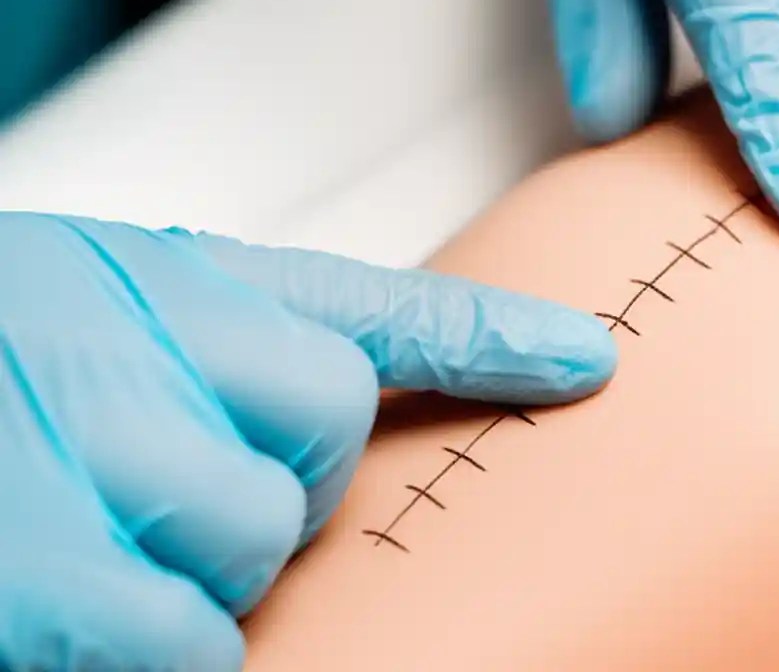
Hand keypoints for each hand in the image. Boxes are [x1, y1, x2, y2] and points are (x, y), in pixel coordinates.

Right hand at [0, 213, 615, 670]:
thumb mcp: (90, 312)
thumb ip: (224, 345)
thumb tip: (344, 406)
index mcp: (159, 283)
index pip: (371, 310)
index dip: (492, 338)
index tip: (584, 361)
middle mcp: (136, 350)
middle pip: (315, 454)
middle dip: (261, 494)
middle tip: (144, 481)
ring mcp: (91, 465)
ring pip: (248, 550)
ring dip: (188, 574)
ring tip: (79, 532)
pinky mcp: (48, 591)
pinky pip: (188, 642)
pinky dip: (157, 641)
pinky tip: (76, 599)